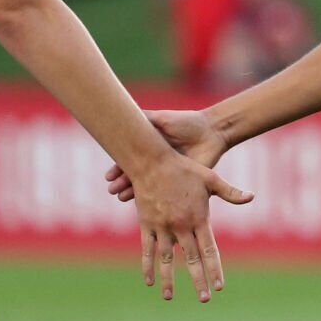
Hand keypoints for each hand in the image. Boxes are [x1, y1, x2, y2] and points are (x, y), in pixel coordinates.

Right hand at [106, 110, 227, 202]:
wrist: (211, 131)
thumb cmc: (186, 122)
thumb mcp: (161, 119)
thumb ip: (143, 120)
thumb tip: (121, 116)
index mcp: (151, 148)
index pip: (131, 161)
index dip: (119, 168)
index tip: (109, 176)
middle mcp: (158, 162)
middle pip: (137, 175)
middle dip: (123, 183)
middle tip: (112, 190)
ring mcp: (169, 174)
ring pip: (149, 185)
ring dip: (134, 192)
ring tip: (122, 197)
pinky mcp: (182, 182)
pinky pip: (166, 192)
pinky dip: (154, 198)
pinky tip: (144, 203)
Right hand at [130, 150, 252, 302]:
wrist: (151, 162)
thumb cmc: (183, 169)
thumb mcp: (210, 178)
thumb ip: (230, 192)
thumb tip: (252, 197)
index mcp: (198, 219)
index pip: (210, 250)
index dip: (215, 269)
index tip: (219, 286)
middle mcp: (181, 226)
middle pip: (192, 259)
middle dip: (198, 280)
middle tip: (204, 299)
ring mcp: (162, 227)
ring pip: (166, 260)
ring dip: (169, 280)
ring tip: (170, 298)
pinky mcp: (148, 225)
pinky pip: (147, 250)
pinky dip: (148, 266)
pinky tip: (150, 282)